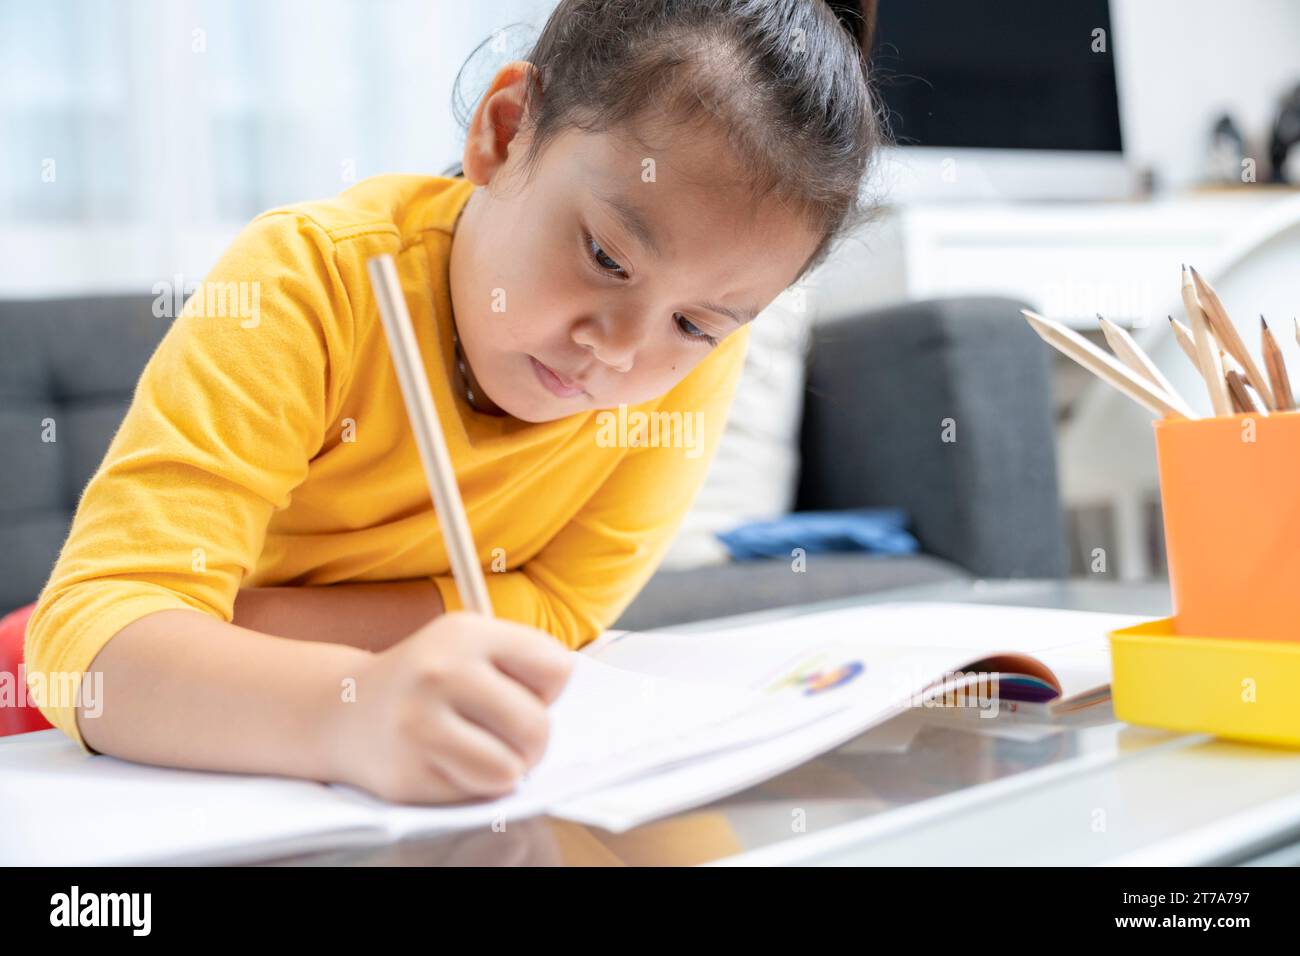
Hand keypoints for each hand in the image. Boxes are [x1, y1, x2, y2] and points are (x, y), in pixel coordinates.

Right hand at [325, 611, 572, 803]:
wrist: (343, 707)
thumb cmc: (427, 678)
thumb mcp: (469, 643)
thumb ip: (525, 663)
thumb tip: (574, 716)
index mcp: (465, 633)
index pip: (556, 669)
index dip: (546, 688)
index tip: (518, 688)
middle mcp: (439, 673)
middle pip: (537, 726)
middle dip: (532, 739)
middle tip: (507, 732)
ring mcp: (418, 726)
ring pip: (510, 769)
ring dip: (506, 767)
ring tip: (483, 749)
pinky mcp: (407, 775)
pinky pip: (474, 794)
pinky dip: (472, 785)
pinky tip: (446, 761)